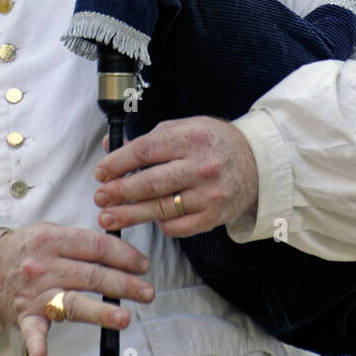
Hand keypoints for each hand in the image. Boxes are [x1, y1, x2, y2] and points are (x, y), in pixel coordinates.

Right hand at [0, 222, 153, 355]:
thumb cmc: (27, 249)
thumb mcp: (50, 231)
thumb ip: (79, 239)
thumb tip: (118, 249)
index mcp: (54, 240)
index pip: (97, 246)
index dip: (124, 256)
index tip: (142, 265)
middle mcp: (45, 266)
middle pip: (92, 275)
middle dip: (124, 284)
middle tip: (147, 292)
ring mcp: (35, 292)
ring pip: (73, 302)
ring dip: (100, 312)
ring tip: (124, 318)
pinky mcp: (25, 315)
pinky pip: (31, 332)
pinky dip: (35, 345)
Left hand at [93, 116, 258, 236]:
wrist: (257, 162)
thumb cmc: (213, 142)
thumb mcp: (184, 129)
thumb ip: (149, 140)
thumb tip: (110, 149)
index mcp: (190, 138)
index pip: (145, 151)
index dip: (117, 164)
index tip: (100, 173)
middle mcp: (201, 166)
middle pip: (150, 184)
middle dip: (118, 193)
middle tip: (99, 198)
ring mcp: (209, 194)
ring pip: (160, 209)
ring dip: (130, 215)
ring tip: (108, 217)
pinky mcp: (214, 216)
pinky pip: (177, 226)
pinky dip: (160, 224)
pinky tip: (149, 220)